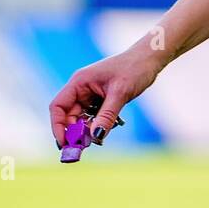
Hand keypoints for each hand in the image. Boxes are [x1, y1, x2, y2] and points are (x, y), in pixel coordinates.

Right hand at [49, 44, 164, 146]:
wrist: (150, 59)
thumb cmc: (135, 68)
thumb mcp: (120, 93)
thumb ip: (107, 116)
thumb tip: (95, 137)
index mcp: (79, 82)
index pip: (58, 107)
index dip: (58, 126)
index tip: (65, 143)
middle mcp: (82, 88)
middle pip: (69, 115)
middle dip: (74, 132)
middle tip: (84, 148)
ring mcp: (91, 93)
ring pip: (81, 118)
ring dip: (86, 130)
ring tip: (97, 141)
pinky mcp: (101, 99)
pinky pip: (93, 116)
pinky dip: (97, 125)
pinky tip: (105, 131)